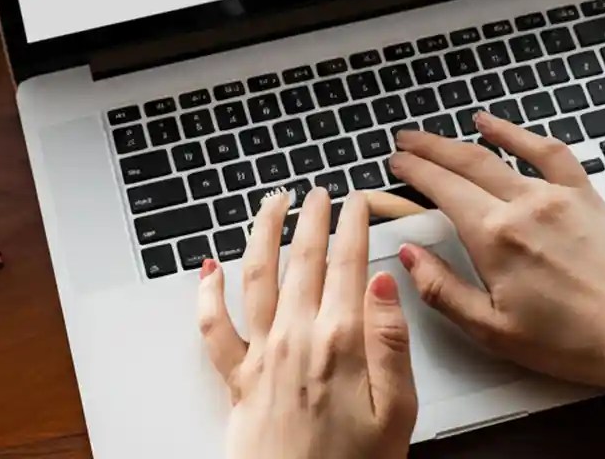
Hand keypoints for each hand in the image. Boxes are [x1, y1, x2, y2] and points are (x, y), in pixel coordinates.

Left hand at [197, 188, 419, 458]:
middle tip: (320, 192)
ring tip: (273, 203)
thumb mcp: (397, 412)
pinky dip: (207, 291)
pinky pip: (212, 325)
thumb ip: (391, 343)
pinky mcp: (236, 378)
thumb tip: (384, 283)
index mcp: (341, 342)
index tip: (360, 201)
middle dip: (313, 218)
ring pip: (257, 275)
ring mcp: (261, 355)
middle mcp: (295, 338)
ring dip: (263, 231)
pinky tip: (210, 267)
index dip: (355, 226)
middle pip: (303, 260)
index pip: (349, 264)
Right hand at [389, 113, 604, 401]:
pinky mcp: (586, 197)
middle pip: (464, 163)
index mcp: (496, 238)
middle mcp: (524, 206)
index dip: (414, 172)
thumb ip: (443, 290)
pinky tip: (496, 125)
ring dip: (462, 142)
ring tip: (436, 137)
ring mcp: (557, 196)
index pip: (442, 189)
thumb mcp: (493, 330)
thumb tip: (409, 257)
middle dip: (428, 149)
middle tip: (403, 142)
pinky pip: (548, 152)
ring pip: (499, 156)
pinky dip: (518, 133)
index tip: (394, 163)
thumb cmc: (573, 343)